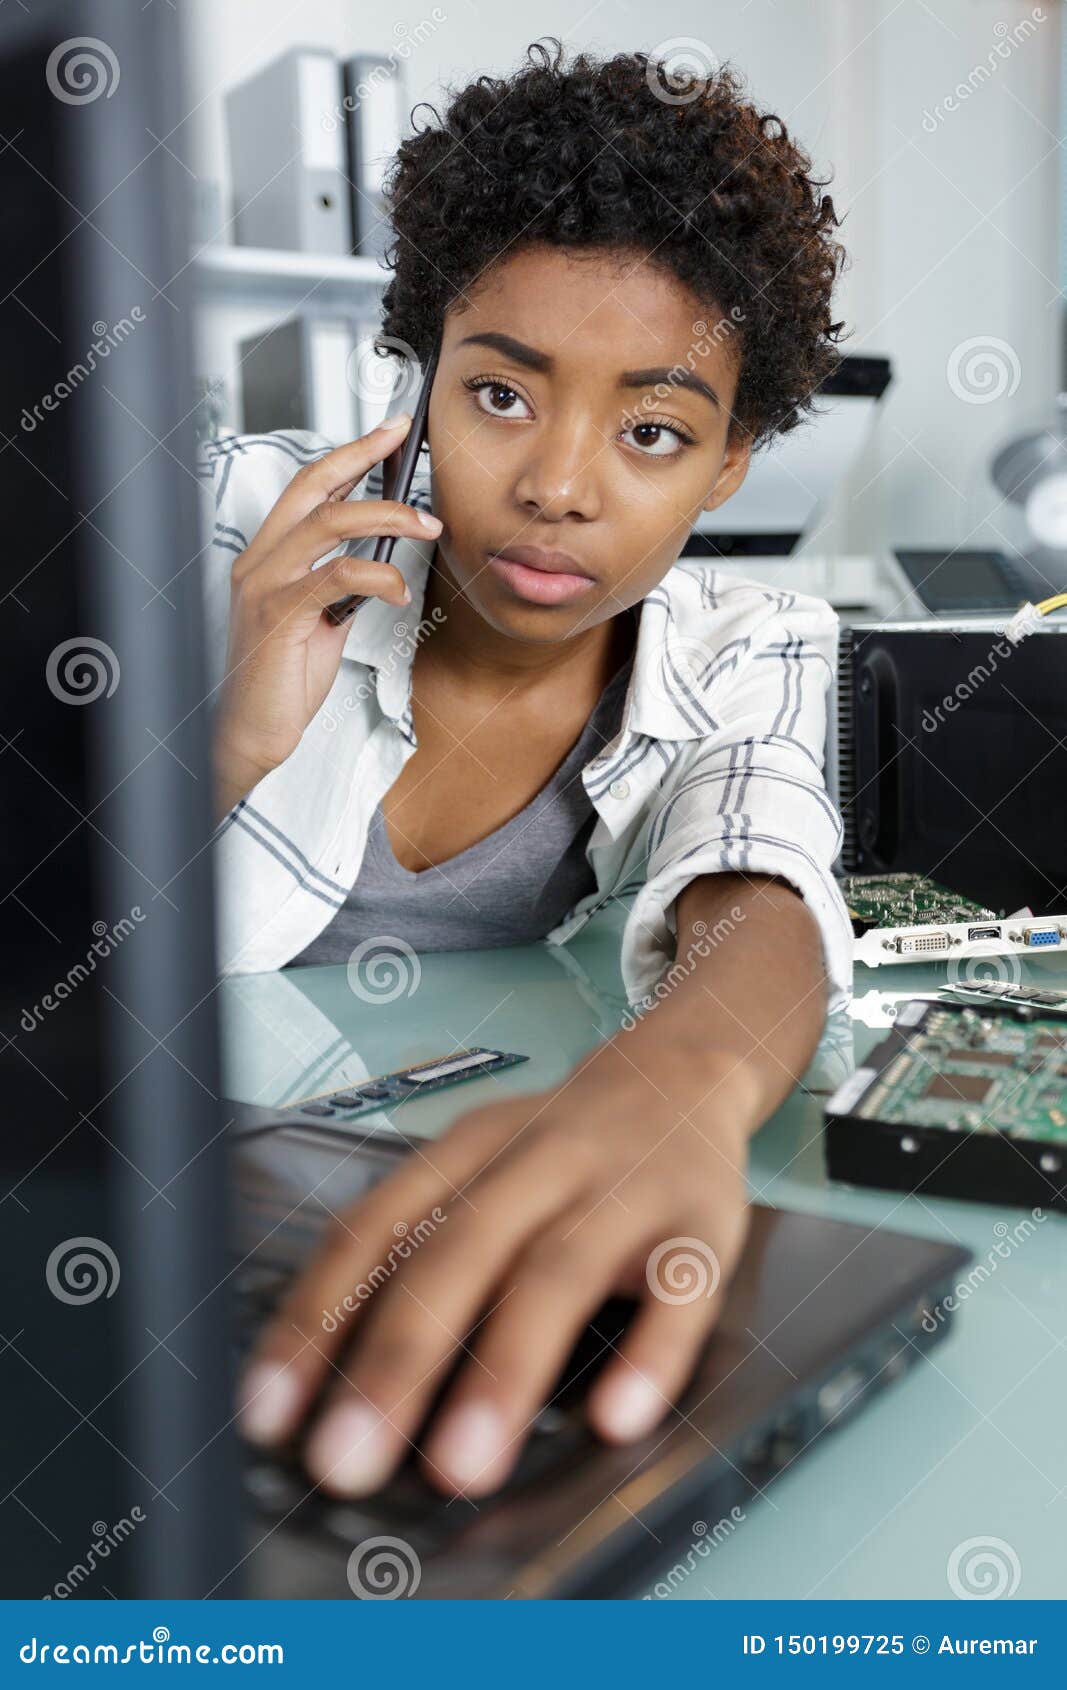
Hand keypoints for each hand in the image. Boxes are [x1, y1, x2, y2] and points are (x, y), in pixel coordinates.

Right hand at [212, 416, 442, 815]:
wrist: (252, 733)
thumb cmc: (282, 681)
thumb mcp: (318, 621)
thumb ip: (337, 587)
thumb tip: (376, 561)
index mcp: (268, 558)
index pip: (307, 489)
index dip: (347, 456)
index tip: (387, 434)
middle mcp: (260, 562)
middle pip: (314, 488)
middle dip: (362, 456)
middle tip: (403, 441)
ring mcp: (265, 586)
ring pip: (329, 523)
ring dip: (386, 516)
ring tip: (426, 524)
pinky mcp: (279, 616)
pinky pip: (335, 577)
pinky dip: (377, 577)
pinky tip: (399, 591)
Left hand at [237, 1040, 753, 1498]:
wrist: (680, 1072)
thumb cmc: (557, 1148)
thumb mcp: (475, 1170)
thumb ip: (418, 1252)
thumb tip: (331, 1383)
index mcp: (464, 1151)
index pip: (372, 1230)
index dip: (315, 1320)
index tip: (269, 1413)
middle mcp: (536, 1161)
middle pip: (458, 1253)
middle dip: (396, 1362)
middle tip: (348, 1459)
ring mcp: (622, 1189)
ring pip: (557, 1275)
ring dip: (504, 1372)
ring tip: (462, 1465)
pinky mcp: (700, 1224)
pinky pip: (679, 1291)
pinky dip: (650, 1355)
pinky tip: (615, 1417)